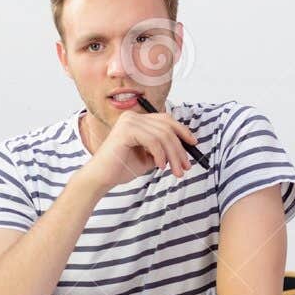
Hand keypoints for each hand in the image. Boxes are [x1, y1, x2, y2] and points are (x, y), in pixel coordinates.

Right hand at [81, 110, 198, 189]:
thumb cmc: (121, 168)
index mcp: (136, 120)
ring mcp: (128, 121)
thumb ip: (163, 149)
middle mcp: (132, 116)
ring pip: (163, 135)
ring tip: (175, 171)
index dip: (182, 130)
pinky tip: (159, 167)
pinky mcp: (126, 130)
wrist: (101, 178)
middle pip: (167, 127)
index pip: (165, 119)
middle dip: (180, 148)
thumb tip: (185, 149)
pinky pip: (153, 141)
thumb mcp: (148, 157)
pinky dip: (160, 155)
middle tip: (185, 167)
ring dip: (173, 155)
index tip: (193, 144)